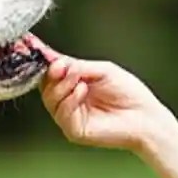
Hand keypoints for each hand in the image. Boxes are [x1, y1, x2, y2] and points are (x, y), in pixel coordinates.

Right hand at [37, 43, 175, 153]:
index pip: (52, 72)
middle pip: (46, 86)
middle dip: (51, 73)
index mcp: (75, 84)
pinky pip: (62, 114)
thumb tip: (53, 60)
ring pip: (50, 99)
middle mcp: (70, 100)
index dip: (42, 60)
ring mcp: (71, 117)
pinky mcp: (75, 131)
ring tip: (78, 78)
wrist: (146, 116)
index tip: (31, 46)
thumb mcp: (102, 70)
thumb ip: (77, 66)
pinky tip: (82, 90)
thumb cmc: (130, 93)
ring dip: (62, 85)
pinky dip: (69, 100)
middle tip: (60, 66)